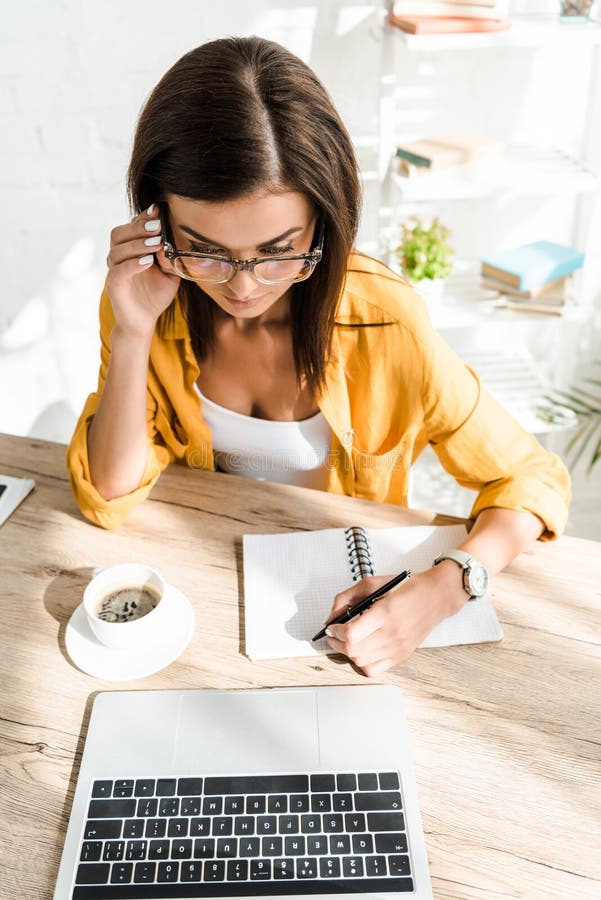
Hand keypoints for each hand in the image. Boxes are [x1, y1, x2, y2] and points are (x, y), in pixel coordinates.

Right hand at [106, 204, 180, 339]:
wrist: (145, 321)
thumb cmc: (156, 294)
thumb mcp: (170, 272)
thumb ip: (171, 256)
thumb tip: (170, 241)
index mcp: (131, 249)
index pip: (132, 226)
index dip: (144, 217)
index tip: (159, 210)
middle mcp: (120, 256)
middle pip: (120, 233)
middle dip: (139, 227)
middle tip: (158, 226)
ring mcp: (115, 270)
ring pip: (117, 250)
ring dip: (137, 244)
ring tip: (156, 244)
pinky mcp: (114, 286)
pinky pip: (118, 271)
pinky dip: (132, 264)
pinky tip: (147, 261)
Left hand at [324, 564, 465, 676]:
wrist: (436, 597)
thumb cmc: (407, 587)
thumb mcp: (373, 583)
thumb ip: (347, 597)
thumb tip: (331, 616)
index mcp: (384, 613)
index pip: (351, 634)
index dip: (335, 631)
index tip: (331, 626)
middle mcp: (392, 633)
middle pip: (353, 650)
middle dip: (336, 642)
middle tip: (333, 634)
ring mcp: (397, 648)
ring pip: (361, 662)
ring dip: (347, 653)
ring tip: (346, 641)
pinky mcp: (402, 656)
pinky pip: (374, 670)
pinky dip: (362, 663)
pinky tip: (362, 650)